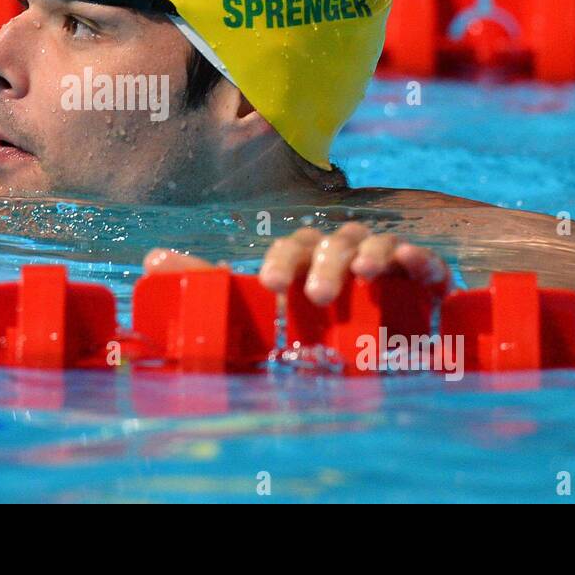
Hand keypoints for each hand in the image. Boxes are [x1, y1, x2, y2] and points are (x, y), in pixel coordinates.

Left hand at [143, 222, 449, 304]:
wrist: (383, 334)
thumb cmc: (315, 313)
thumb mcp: (261, 304)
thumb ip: (206, 281)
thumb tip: (149, 259)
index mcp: (305, 255)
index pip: (292, 246)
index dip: (282, 261)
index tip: (270, 286)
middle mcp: (342, 249)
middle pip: (332, 241)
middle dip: (323, 263)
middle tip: (316, 297)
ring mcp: (384, 259)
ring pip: (374, 242)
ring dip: (370, 253)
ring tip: (365, 276)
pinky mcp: (423, 276)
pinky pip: (424, 259)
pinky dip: (420, 260)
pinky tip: (413, 266)